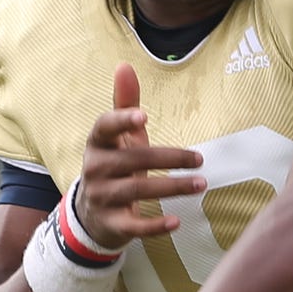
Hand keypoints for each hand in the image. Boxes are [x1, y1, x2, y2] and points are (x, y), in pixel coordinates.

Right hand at [77, 63, 204, 249]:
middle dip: (168, 159)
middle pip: (133, 160)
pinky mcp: (111, 223)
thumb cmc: (114, 165)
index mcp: (97, 143)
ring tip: (200, 183)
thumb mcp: (118, 137)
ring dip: (172, 187)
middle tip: (199, 159)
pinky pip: (133, 226)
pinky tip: (177, 222)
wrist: (92, 213)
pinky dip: (155, 226)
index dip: (122, 121)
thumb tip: (124, 65)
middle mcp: (95, 168)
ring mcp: (101, 197)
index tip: (144, 118)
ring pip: (137, 191)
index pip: (105, 127)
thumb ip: (124, 103)